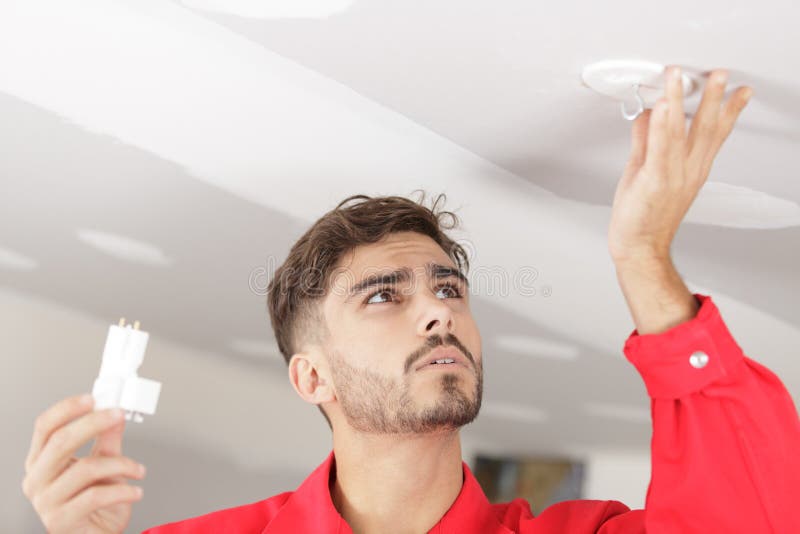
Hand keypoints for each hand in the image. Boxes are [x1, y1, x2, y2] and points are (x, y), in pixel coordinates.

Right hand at [21, 394, 145, 533]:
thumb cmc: (95, 506)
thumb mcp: (104, 465)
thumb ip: (107, 439)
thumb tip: (114, 413)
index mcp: (41, 462)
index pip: (45, 427)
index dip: (68, 408)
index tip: (93, 398)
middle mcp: (37, 480)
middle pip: (61, 441)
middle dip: (94, 423)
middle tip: (118, 416)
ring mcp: (45, 501)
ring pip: (85, 468)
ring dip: (121, 465)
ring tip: (137, 470)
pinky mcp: (60, 520)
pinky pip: (95, 496)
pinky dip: (123, 490)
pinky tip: (135, 490)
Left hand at [608, 66, 753, 264]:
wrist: (639, 247)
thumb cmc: (644, 216)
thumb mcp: (646, 170)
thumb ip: (646, 141)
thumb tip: (648, 116)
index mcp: (692, 169)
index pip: (716, 134)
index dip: (729, 110)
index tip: (741, 91)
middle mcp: (688, 170)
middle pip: (707, 128)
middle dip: (715, 98)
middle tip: (722, 74)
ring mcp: (673, 175)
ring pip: (682, 131)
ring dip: (682, 100)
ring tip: (681, 76)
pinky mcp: (655, 180)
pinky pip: (661, 148)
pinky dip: (663, 125)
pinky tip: (664, 106)